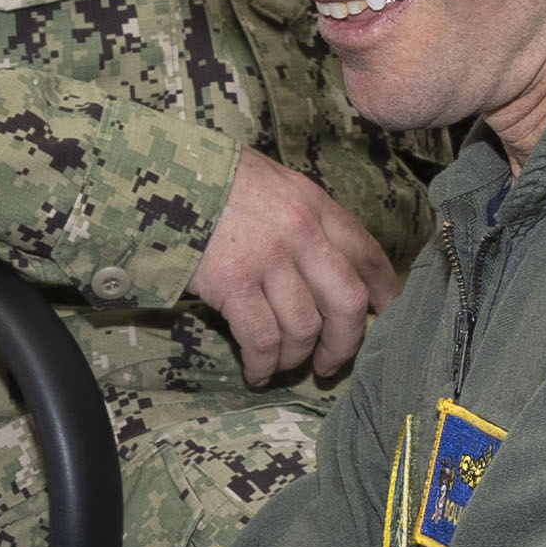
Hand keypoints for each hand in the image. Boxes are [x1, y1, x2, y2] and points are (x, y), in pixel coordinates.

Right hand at [187, 150, 401, 385]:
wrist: (158, 175)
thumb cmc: (211, 179)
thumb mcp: (271, 182)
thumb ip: (303, 215)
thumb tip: (327, 260)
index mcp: (314, 204)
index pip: (367, 254)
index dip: (385, 292)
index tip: (387, 316)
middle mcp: (301, 231)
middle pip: (346, 303)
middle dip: (345, 343)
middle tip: (333, 363)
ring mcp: (268, 258)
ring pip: (305, 328)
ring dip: (296, 357)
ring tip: (282, 365)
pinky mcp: (233, 283)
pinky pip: (262, 339)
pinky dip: (262, 363)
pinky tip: (255, 371)